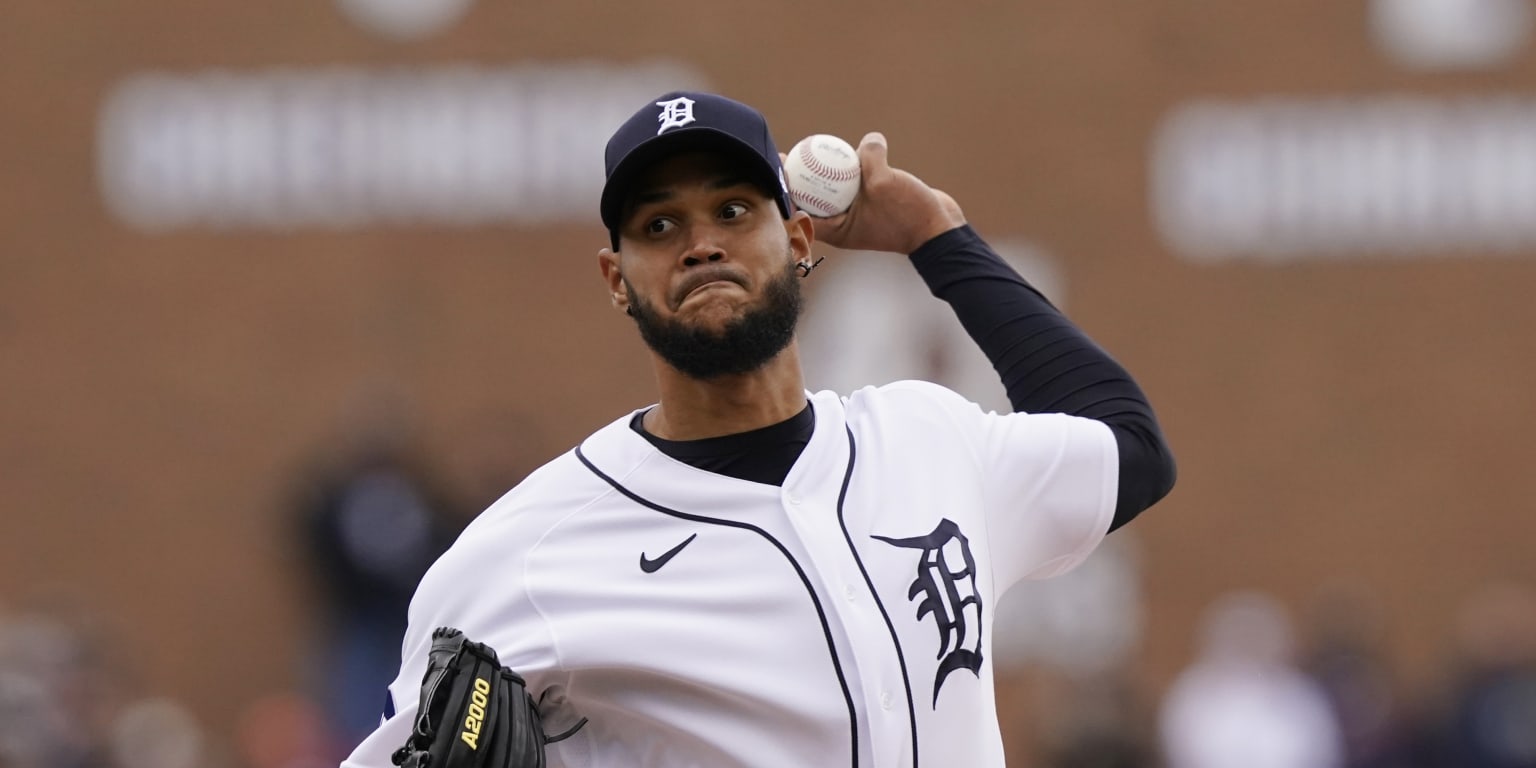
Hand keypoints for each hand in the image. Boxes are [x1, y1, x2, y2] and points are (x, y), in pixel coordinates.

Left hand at [798, 132, 965, 254]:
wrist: (940, 229)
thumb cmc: (908, 215)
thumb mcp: (883, 183)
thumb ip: (869, 159)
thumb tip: (868, 140)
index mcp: (837, 229)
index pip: (803, 210)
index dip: (789, 190)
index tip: (782, 169)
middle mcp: (845, 222)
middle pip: (817, 197)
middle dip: (805, 176)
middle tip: (795, 151)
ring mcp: (860, 211)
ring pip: (840, 187)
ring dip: (835, 169)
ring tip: (822, 145)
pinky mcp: (876, 200)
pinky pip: (860, 180)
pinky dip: (860, 166)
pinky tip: (862, 148)